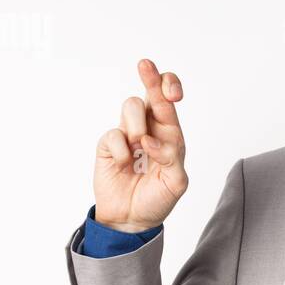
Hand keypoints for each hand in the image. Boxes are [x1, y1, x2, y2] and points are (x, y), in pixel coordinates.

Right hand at [93, 59, 188, 231]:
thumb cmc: (157, 199)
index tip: (172, 91)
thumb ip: (171, 158)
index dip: (170, 88)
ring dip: (137, 124)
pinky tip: (125, 165)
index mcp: (169, 134)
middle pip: (149, 94)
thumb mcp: (176, 182)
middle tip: (145, 65)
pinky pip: (113, 134)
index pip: (169, 103)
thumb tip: (150, 140)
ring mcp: (127, 134)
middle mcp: (149, 129)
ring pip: (131, 106)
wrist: (131, 219)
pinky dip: (121, 150)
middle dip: (151, 78)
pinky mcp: (108, 145)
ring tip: (139, 147)